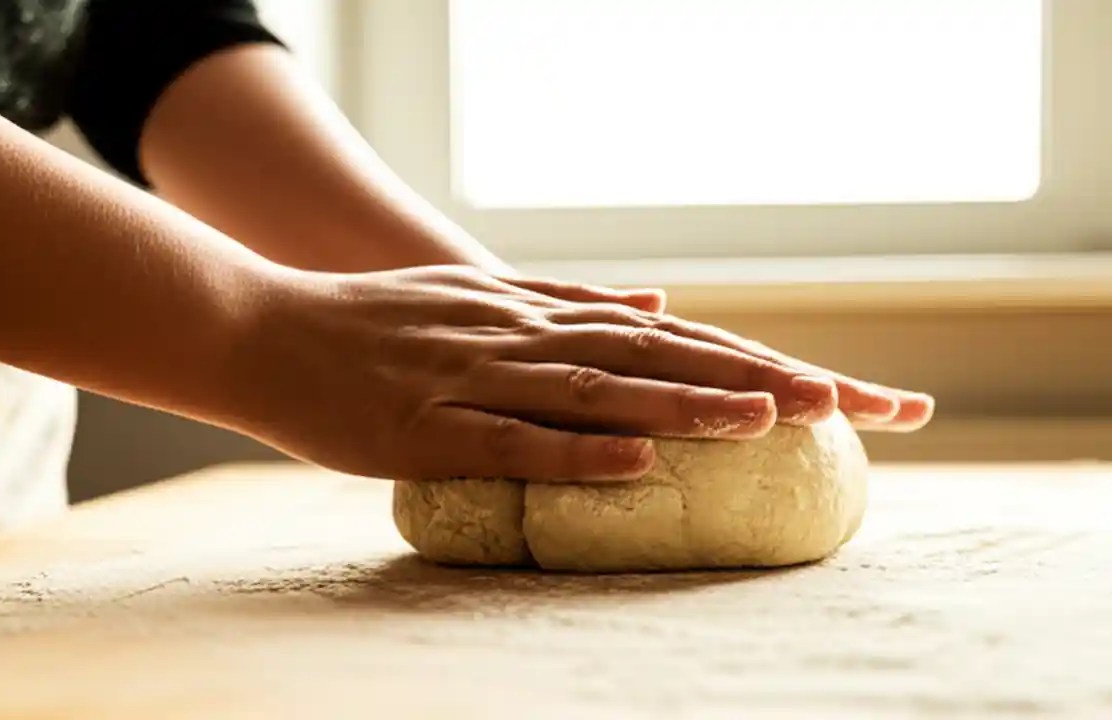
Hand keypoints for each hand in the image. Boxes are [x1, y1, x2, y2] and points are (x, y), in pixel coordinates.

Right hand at [227, 265, 930, 482]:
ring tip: (770, 420)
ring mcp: (476, 379)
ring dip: (685, 406)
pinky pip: (511, 444)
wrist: (262, 325)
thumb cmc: (374, 326)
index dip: (757, 358)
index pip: (671, 335)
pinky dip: (576, 453)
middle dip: (758, 378)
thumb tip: (660, 303)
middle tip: (849, 401)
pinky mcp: (426, 428)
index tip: (837, 385)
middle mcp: (523, 335)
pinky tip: (638, 464)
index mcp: (541, 312)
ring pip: (596, 392)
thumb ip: (573, 303)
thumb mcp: (484, 298)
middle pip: (659, 357)